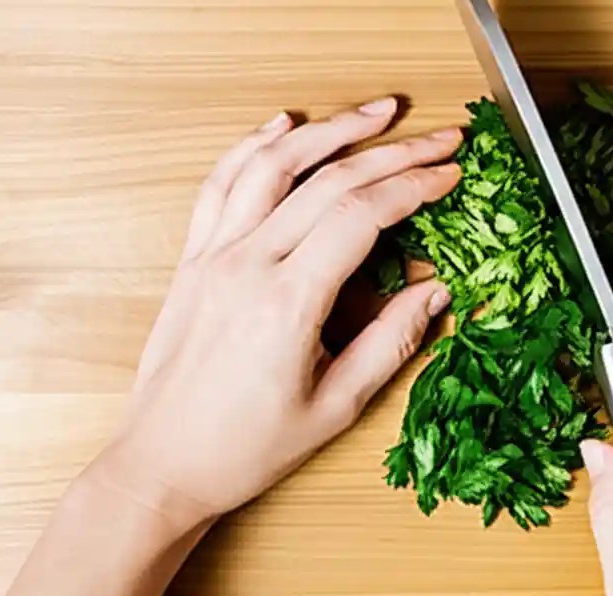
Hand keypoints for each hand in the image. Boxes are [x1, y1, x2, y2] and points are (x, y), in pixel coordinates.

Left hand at [93, 98, 461, 530]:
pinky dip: (252, 147)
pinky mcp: (193, 261)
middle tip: (439, 136)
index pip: (362, 216)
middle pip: (328, 180)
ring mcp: (213, 257)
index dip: (414, 187)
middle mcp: (247, 266)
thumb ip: (390, 344)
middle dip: (392, 151)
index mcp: (287, 303)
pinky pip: (221, 185)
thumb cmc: (243, 449)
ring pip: (272, 165)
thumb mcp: (334, 408)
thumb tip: (437, 294)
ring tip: (374, 113)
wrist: (161, 464)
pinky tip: (281, 125)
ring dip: (327, 129)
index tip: (451, 174)